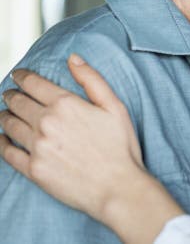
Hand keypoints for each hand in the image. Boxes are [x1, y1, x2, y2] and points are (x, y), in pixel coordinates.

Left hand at [0, 54, 183, 243]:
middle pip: (17, 103)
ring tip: (5, 114)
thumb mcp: (115, 107)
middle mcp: (46, 123)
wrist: (117, 187)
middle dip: (12, 95)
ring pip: (9, 125)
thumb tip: (73, 58)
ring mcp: (37, 147)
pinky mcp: (32, 169)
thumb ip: (92, 79)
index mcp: (66, 105)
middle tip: (10, 94)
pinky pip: (7, 152)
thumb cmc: (120, 147)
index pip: (34, 84)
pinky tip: (3, 138)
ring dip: (5, 116)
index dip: (23, 77)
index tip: (18, 75)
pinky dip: (1, 142)